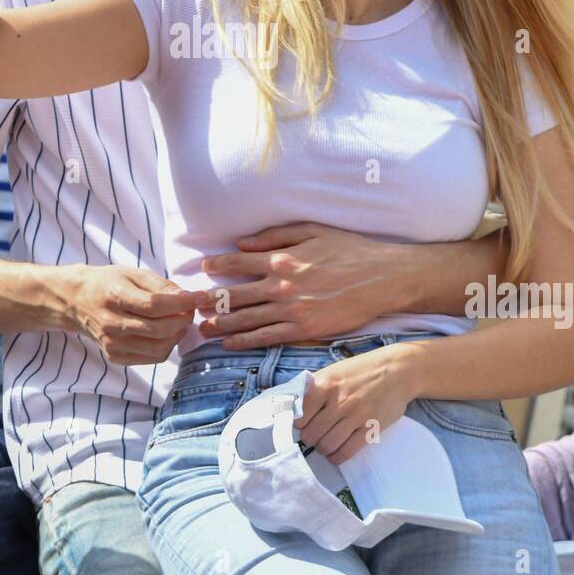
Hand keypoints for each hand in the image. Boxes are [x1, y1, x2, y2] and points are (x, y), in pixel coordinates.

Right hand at [48, 263, 214, 364]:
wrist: (77, 302)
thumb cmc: (108, 283)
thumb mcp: (132, 273)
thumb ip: (160, 284)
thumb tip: (187, 297)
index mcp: (115, 296)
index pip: (155, 305)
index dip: (183, 302)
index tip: (200, 296)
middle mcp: (111, 323)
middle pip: (159, 329)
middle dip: (183, 319)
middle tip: (190, 309)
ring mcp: (112, 343)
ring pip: (158, 348)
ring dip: (177, 335)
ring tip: (180, 320)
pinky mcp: (115, 356)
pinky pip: (151, 358)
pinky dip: (166, 346)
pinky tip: (166, 332)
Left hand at [196, 222, 407, 348]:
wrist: (382, 278)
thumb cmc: (350, 250)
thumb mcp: (313, 231)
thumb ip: (276, 236)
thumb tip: (243, 243)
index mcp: (282, 259)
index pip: (239, 262)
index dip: (217, 265)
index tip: (203, 268)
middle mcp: (281, 285)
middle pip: (235, 294)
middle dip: (210, 299)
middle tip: (191, 304)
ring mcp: (291, 310)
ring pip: (246, 318)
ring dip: (221, 323)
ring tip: (203, 327)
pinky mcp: (303, 329)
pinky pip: (266, 337)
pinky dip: (244, 340)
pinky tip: (229, 343)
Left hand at [293, 343, 423, 463]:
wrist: (398, 370)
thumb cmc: (362, 369)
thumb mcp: (333, 371)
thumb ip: (314, 388)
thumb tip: (293, 407)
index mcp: (325, 385)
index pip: (299, 415)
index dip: (298, 423)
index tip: (302, 424)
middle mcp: (338, 401)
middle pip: (311, 434)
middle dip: (309, 438)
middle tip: (313, 436)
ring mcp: (356, 416)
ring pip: (327, 445)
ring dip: (322, 449)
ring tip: (324, 444)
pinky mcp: (371, 428)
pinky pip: (347, 451)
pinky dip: (337, 457)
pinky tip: (335, 454)